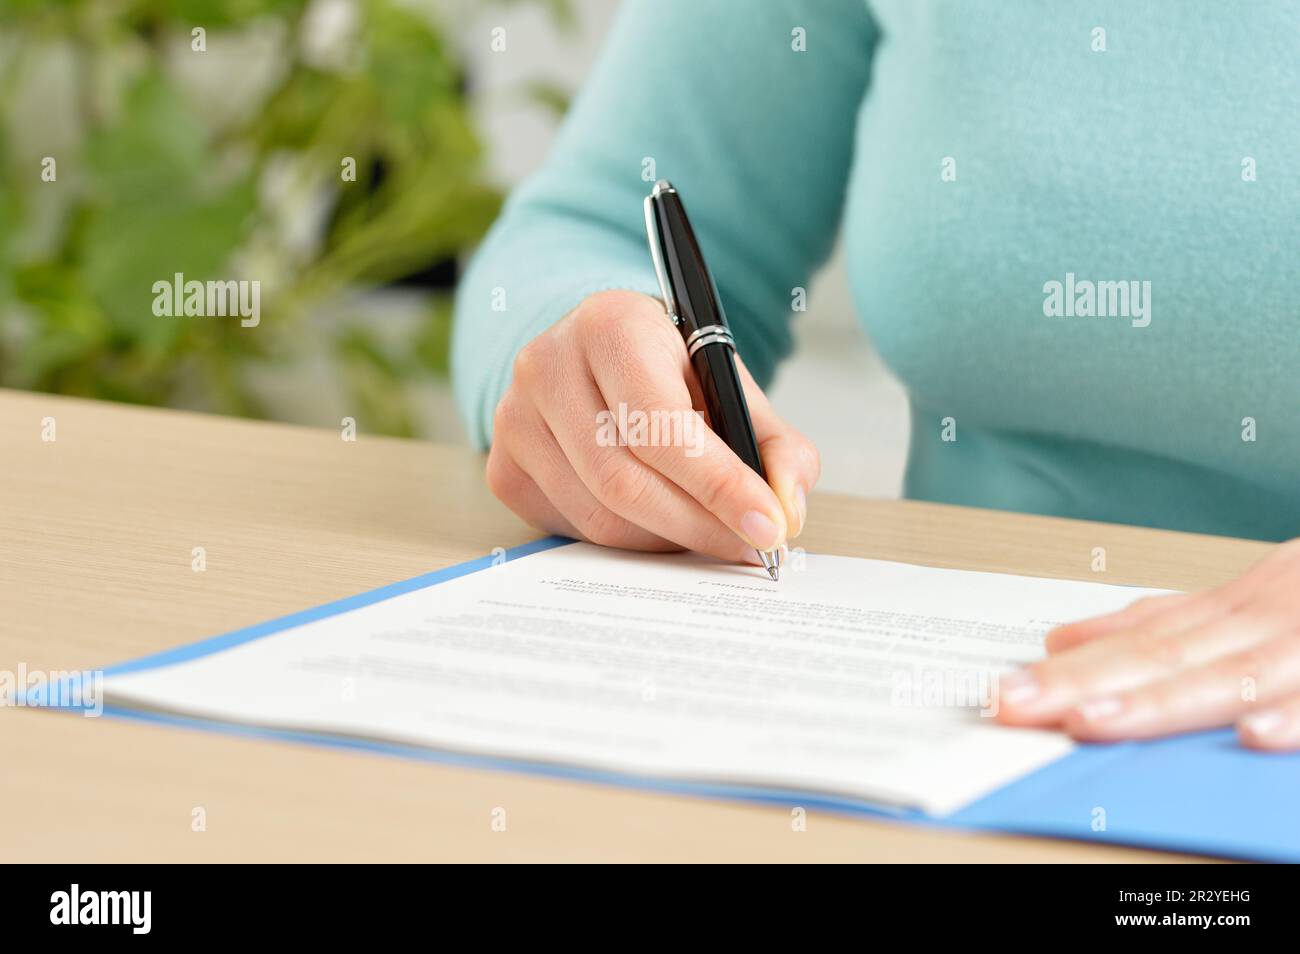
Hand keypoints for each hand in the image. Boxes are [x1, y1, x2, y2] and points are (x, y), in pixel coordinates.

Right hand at [486, 289, 818, 563]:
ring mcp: (513, 418)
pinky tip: (658, 523)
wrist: (598, 356)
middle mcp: (546, 364)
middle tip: (748, 545)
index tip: (768, 526)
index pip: (663, 425)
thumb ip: (777, 446)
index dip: (719, 484)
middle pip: (626, 481)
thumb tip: (785, 510)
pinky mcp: (504, 467)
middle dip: (699, 525)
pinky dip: (628, 541)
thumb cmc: (668, 371)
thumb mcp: (731, 386)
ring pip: (600, 516)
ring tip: (709, 531)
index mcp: (610, 324)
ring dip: (667, 539)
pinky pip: (573, 529)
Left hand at [997, 539, 1299, 749]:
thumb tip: (1066, 638)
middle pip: (1167, 658)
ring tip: (1092, 721)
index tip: (1004, 694)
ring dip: (1163, 702)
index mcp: (1236, 607)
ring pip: (1234, 675)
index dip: (1071, 670)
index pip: (1140, 642)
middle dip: (1086, 687)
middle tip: (1014, 708)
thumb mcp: (1244, 597)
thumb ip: (1165, 621)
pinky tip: (1251, 736)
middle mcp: (1270, 615)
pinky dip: (1297, 715)